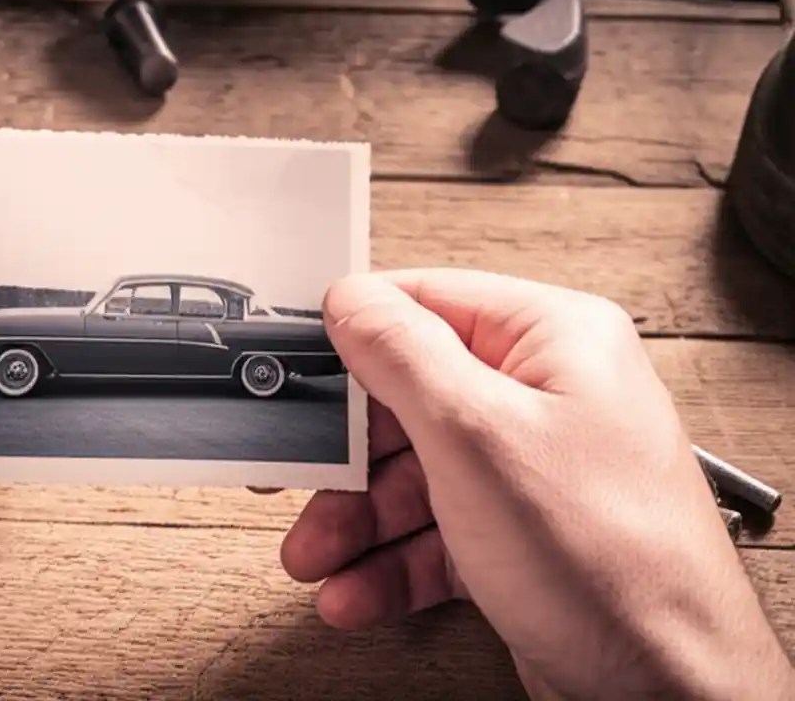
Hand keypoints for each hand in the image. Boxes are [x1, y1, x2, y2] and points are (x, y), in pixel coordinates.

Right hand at [280, 269, 792, 699]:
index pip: (428, 303)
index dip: (353, 335)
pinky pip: (434, 533)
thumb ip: (403, 356)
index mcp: (554, 342)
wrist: (668, 693)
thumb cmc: (610, 561)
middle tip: (293, 482)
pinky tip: (356, 592)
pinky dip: (389, 564)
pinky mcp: (519, 537)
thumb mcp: (477, 436)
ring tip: (318, 559)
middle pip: (408, 400)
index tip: (297, 366)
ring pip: (413, 476)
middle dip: (346, 458)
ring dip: (355, 523)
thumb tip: (349, 299)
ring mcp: (531, 471)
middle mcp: (546, 398)